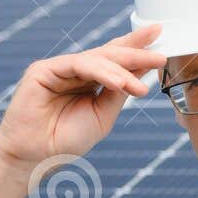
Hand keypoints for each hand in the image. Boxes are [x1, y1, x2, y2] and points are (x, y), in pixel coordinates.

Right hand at [0, 23, 166, 176]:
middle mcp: (75, 70)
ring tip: (140, 86)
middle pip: (108, 53)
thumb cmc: (66, 139)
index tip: (161, 40)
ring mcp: (58, 68)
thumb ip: (118, 93)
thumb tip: (142, 73)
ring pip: (96, 59)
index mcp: (89, 80)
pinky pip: (77, 65)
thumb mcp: (103, 115)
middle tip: (160, 55)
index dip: (137, 48)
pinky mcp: (42, 70)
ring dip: (122, 70)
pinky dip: (100, 72)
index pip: (116, 59)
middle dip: (136, 52)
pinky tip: (118, 83)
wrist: (36, 157)